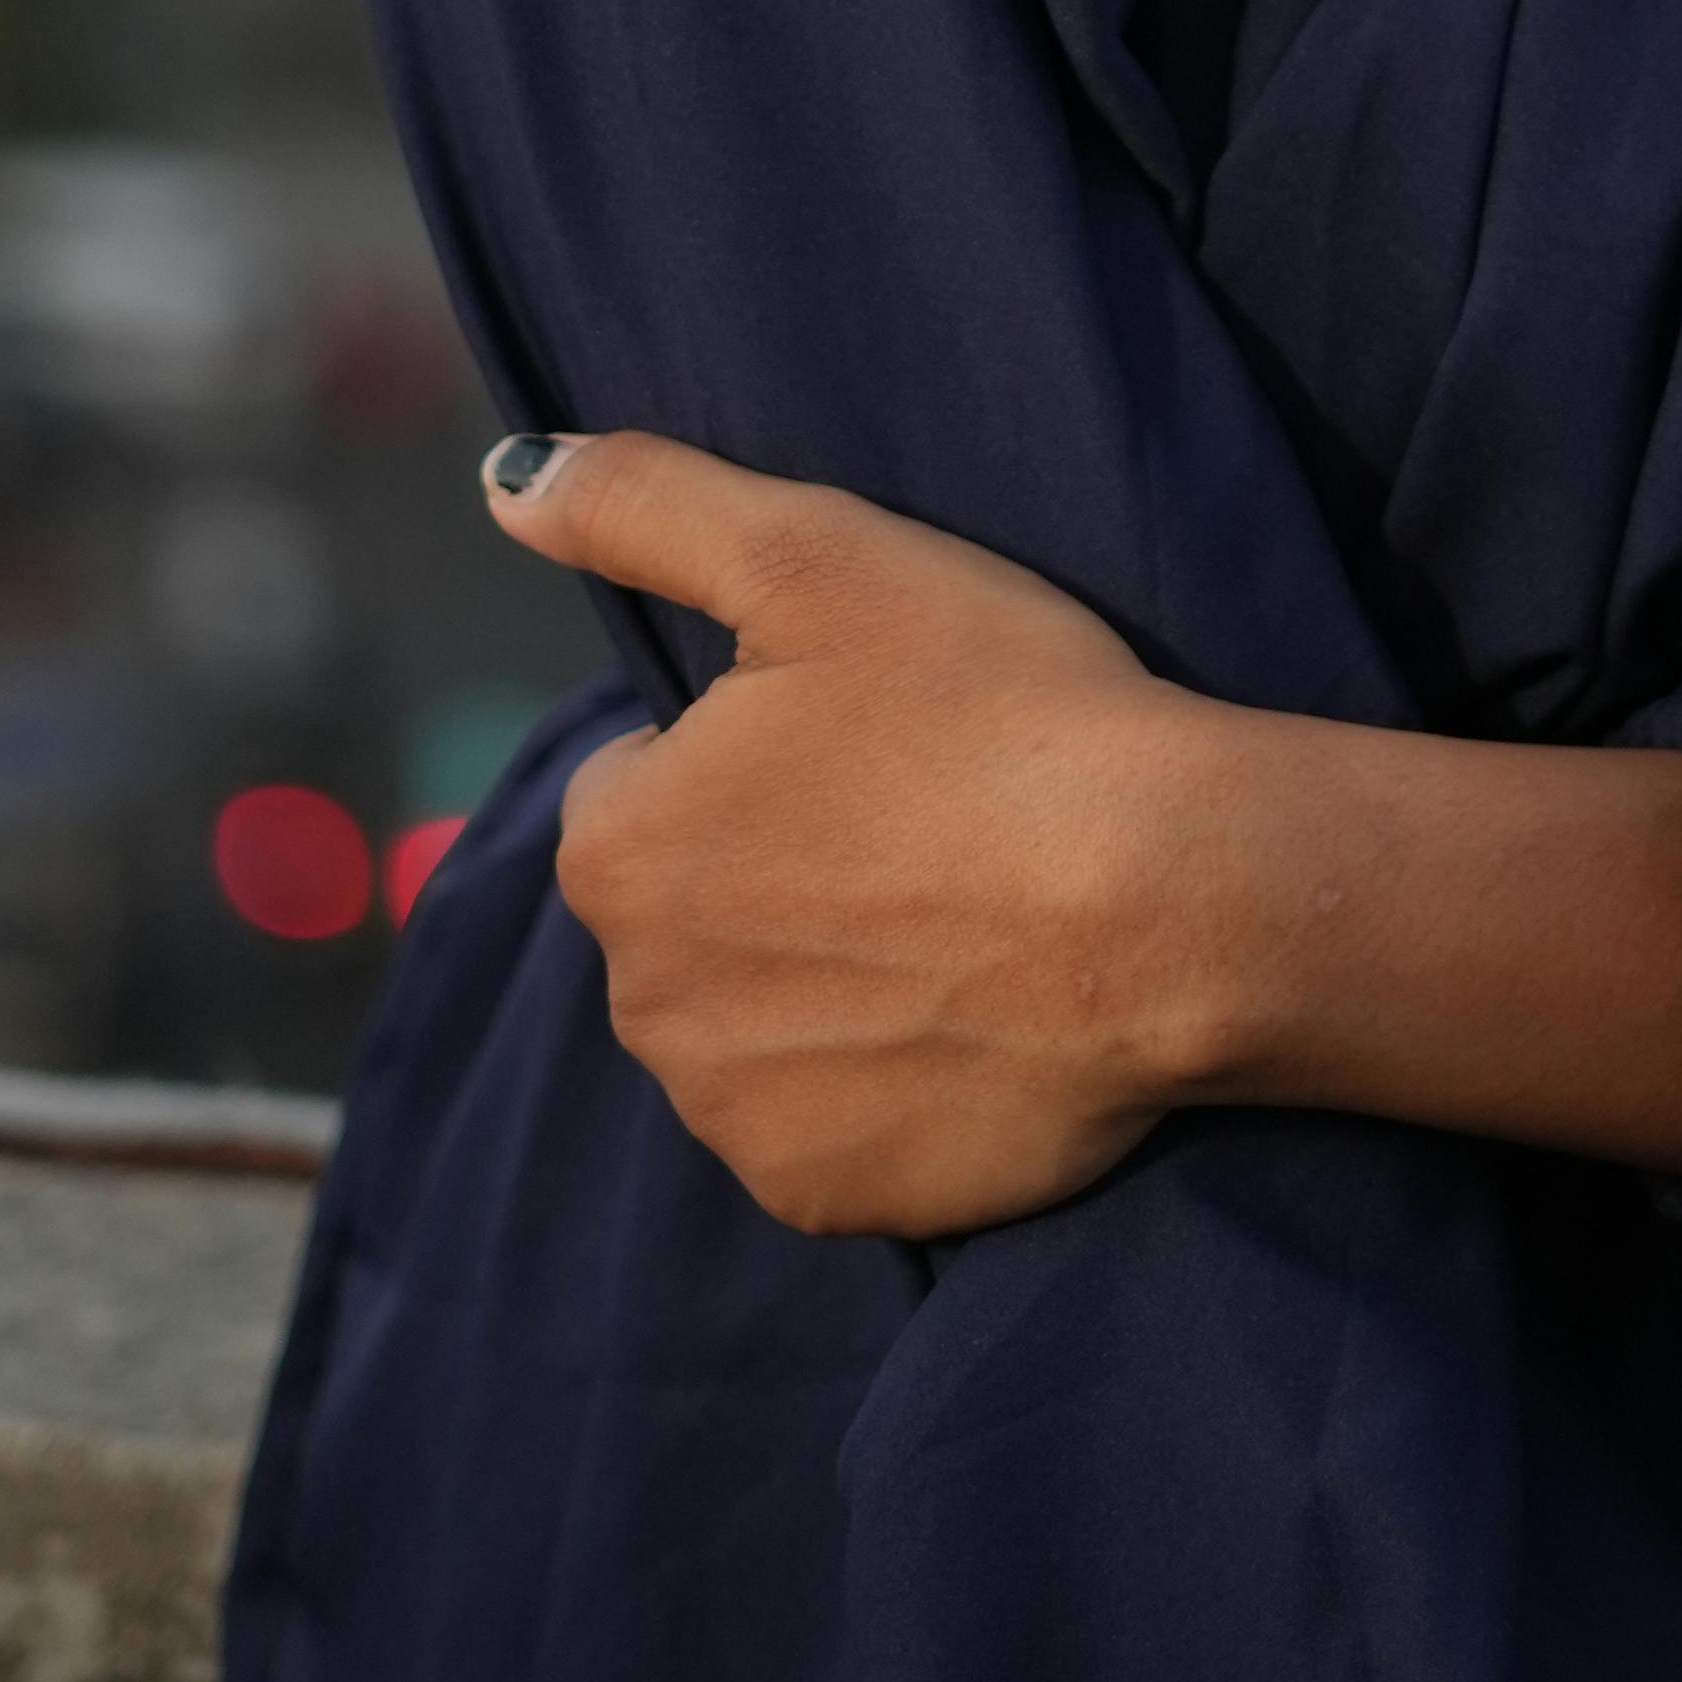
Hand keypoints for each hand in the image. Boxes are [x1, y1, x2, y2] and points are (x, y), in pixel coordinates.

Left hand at [484, 429, 1205, 1236]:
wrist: (1174, 907)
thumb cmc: (999, 714)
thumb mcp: (821, 557)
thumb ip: (646, 507)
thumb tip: (506, 483)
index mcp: (618, 847)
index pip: (649, 785)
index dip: (761, 755)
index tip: (871, 744)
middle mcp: (639, 1003)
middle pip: (693, 914)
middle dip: (775, 877)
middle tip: (922, 829)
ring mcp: (732, 1117)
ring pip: (751, 1026)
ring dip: (820, 986)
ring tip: (958, 926)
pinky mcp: (827, 1198)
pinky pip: (824, 1129)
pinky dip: (879, 1089)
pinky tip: (970, 1026)